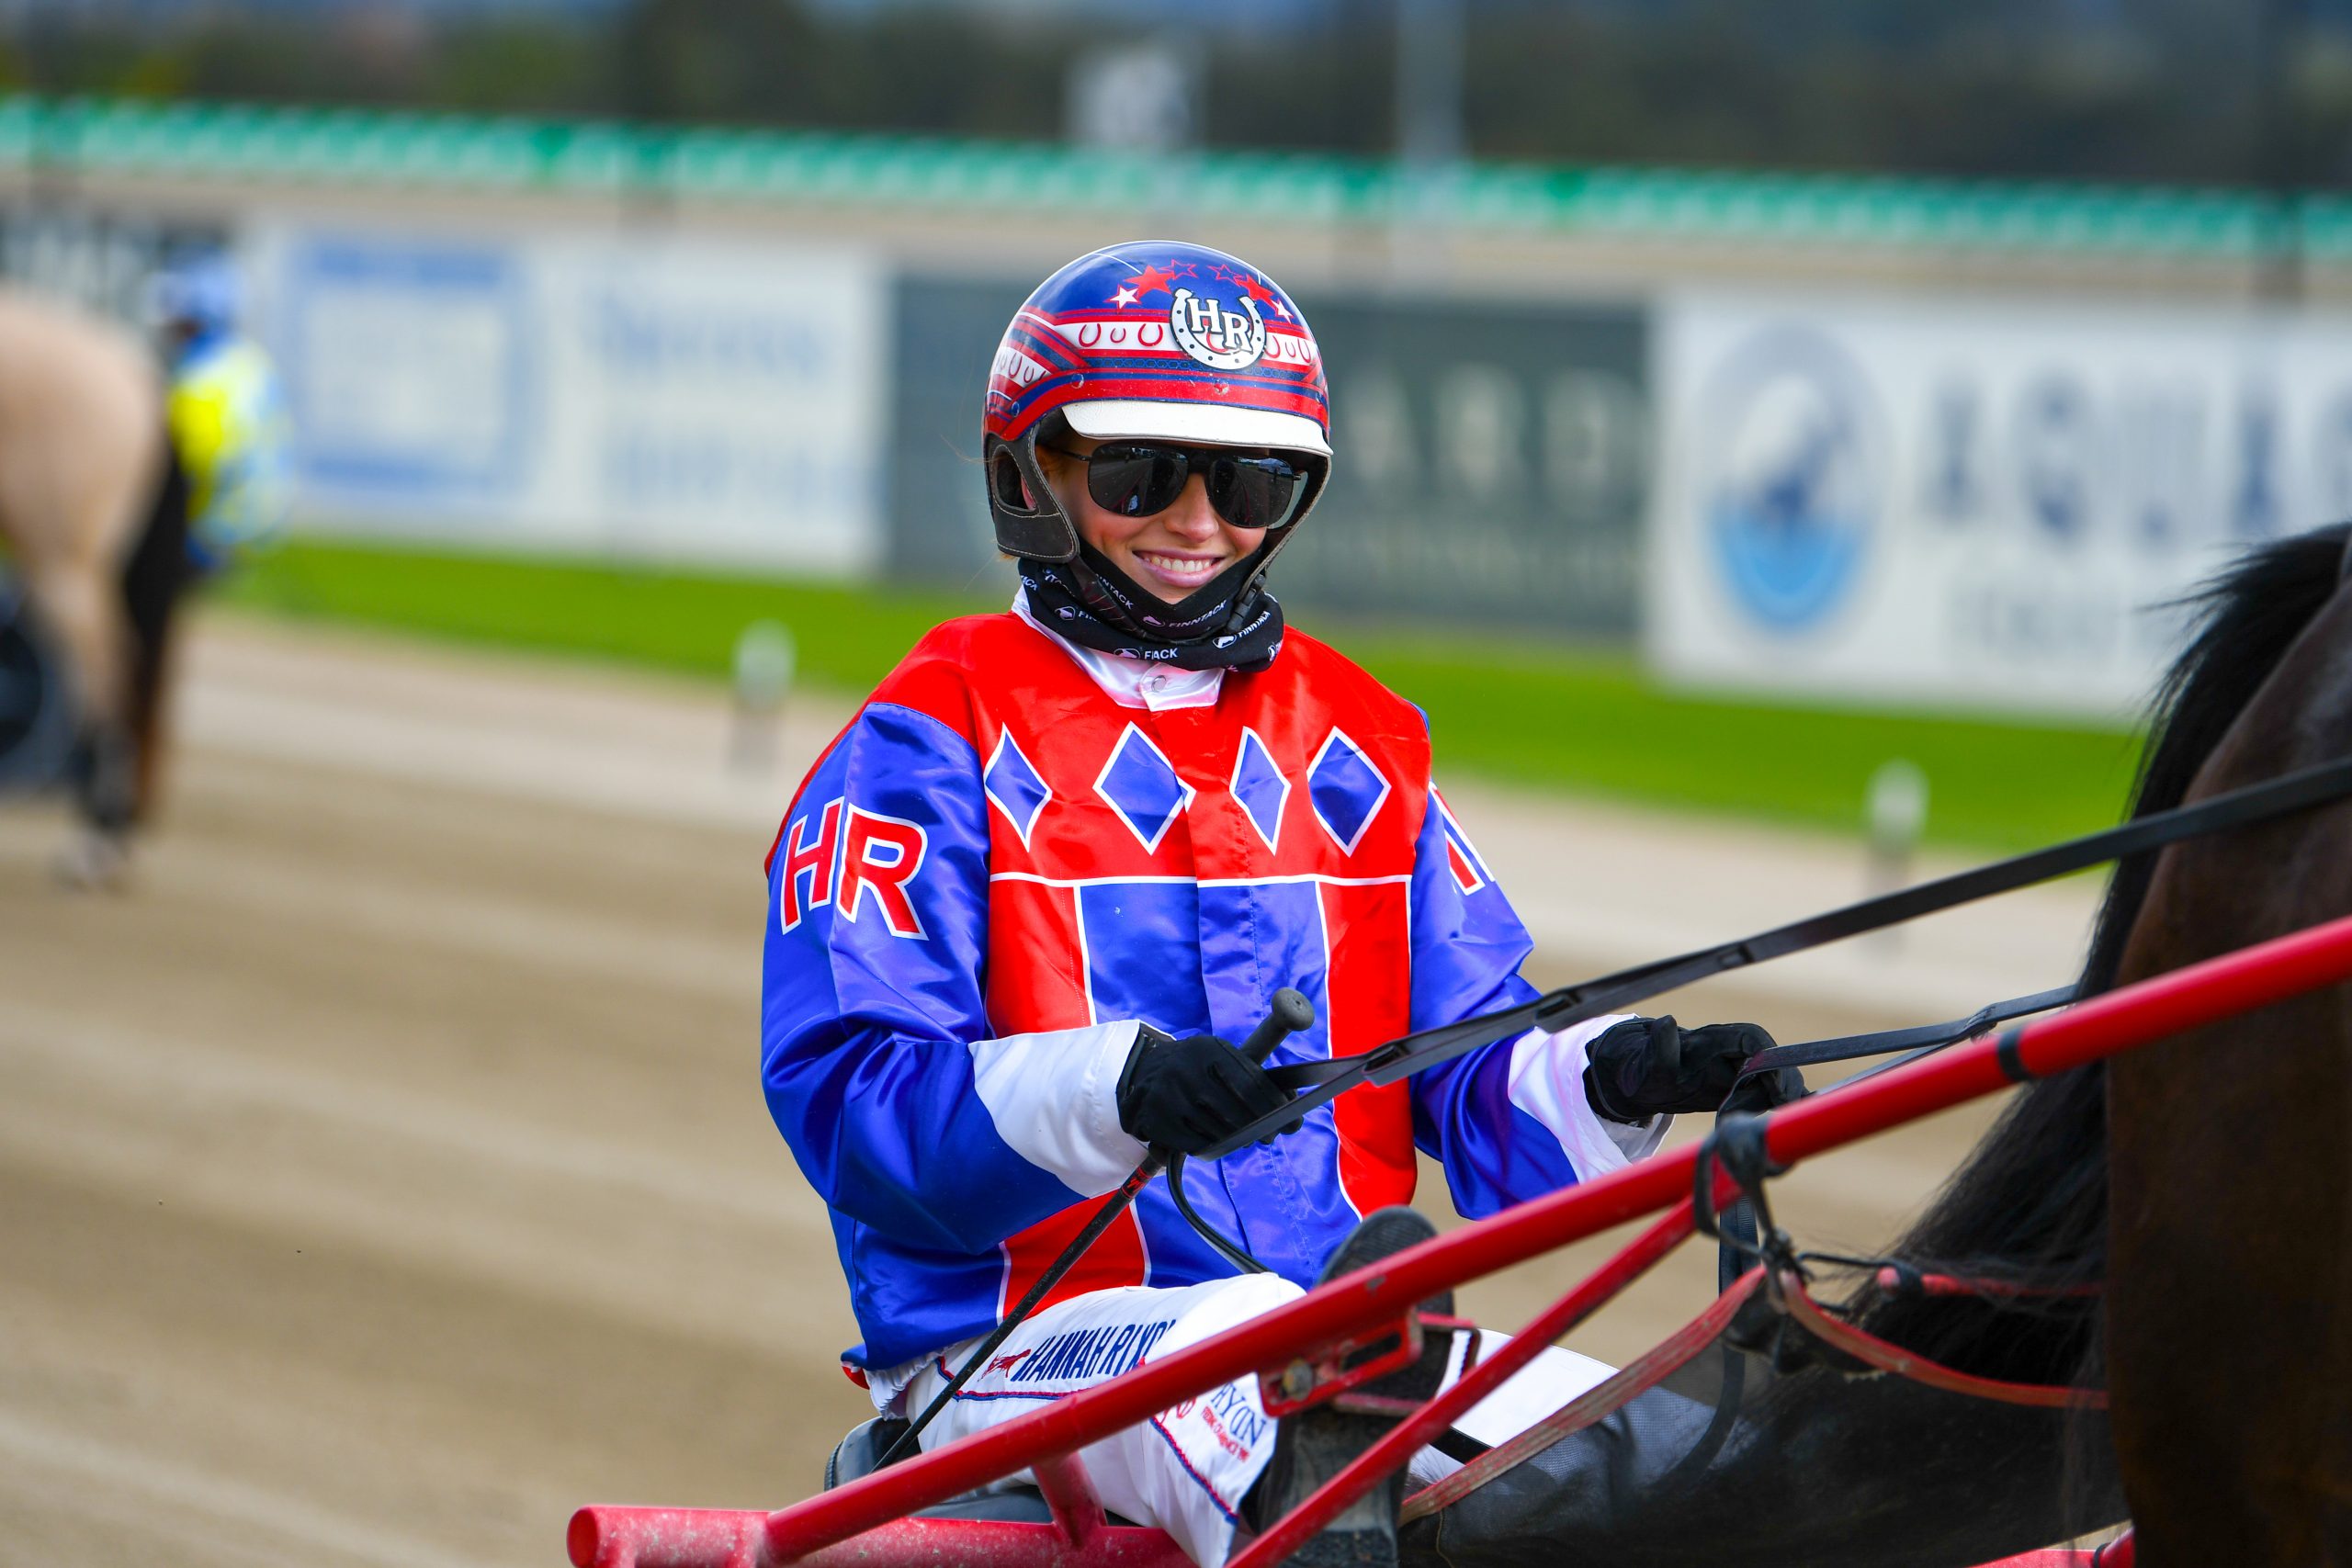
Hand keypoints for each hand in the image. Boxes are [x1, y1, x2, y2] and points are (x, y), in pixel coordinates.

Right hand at [1117, 1026, 1292, 1154]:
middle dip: (1259, 1128)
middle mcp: (1186, 1071)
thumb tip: (1293, 1112)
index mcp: (1209, 1051)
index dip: (1273, 1108)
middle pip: (1236, 1112)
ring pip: (1218, 1131)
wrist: (1147, 1073)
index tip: (1291, 1122)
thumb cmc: (1198, 1069)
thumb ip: (1254, 1080)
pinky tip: (1214, 1140)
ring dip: (1235, 1139)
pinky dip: (1210, 1146)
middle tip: (1269, 1136)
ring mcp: (1169, 1097)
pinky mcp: (1156, 1120)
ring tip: (1241, 1137)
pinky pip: (1196, 1145)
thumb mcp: (1221, 1059)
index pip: (1250, 1084)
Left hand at [1581, 1015, 1801, 1124]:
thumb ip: (1659, 1046)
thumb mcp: (1650, 1063)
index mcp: (1714, 1039)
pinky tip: (1787, 1121)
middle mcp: (1733, 1051)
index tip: (1775, 1086)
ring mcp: (1742, 1068)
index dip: (1769, 1059)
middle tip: (1783, 1109)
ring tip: (1773, 1119)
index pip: (1753, 1039)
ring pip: (1777, 1077)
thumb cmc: (1648, 1071)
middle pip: (1773, 1059)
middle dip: (1784, 1082)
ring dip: (1784, 1097)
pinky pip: (1772, 1092)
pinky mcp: (1745, 1087)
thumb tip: (1665, 1022)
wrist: (1646, 1082)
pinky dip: (1784, 1103)